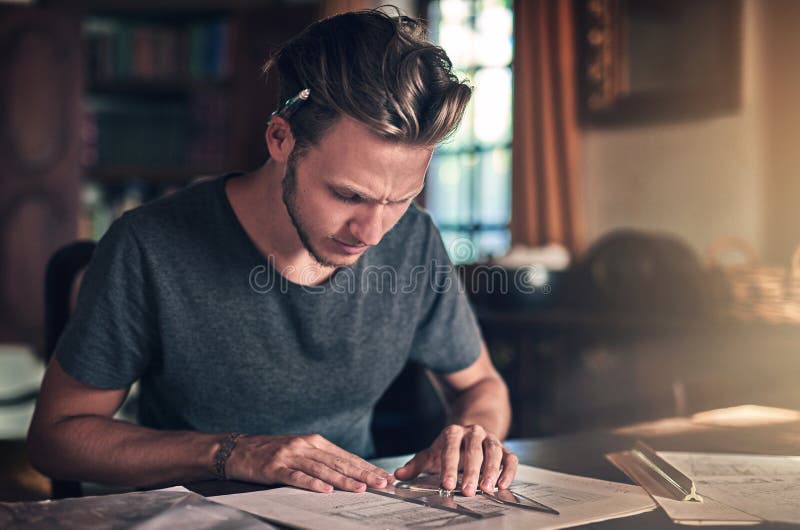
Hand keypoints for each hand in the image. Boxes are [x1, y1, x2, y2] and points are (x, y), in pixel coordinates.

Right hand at [225, 434, 393, 492]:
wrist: (238, 450)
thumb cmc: (273, 453)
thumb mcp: (301, 451)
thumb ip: (322, 460)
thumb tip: (351, 473)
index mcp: (315, 442)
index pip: (346, 456)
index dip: (366, 467)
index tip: (384, 476)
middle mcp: (305, 446)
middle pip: (339, 462)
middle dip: (362, 473)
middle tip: (381, 483)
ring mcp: (290, 456)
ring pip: (322, 469)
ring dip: (343, 479)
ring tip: (359, 488)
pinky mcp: (275, 467)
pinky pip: (297, 477)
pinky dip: (312, 484)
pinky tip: (325, 490)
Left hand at [393, 424, 517, 496]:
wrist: (472, 430)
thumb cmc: (450, 448)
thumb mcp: (432, 453)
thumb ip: (416, 465)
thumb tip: (398, 475)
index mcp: (452, 433)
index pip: (450, 448)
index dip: (449, 466)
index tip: (447, 484)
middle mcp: (473, 432)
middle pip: (473, 450)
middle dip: (471, 472)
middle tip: (469, 492)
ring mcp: (490, 439)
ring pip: (494, 452)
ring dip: (491, 471)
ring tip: (487, 488)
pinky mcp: (505, 448)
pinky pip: (510, 458)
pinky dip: (508, 471)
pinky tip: (503, 484)